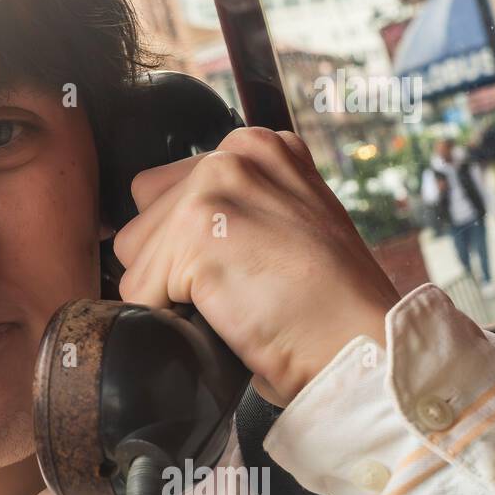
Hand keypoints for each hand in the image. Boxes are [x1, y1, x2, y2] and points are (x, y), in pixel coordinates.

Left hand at [111, 127, 400, 404]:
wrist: (359, 346)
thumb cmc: (326, 305)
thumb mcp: (286, 224)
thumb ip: (232, 209)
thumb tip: (161, 236)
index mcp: (257, 148)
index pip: (166, 191)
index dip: (181, 244)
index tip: (227, 269)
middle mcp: (234, 153)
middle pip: (143, 217)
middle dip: (168, 264)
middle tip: (230, 291)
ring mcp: (213, 186)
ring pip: (135, 253)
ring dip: (165, 291)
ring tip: (228, 304)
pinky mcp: (194, 230)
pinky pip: (138, 289)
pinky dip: (165, 317)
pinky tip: (218, 318)